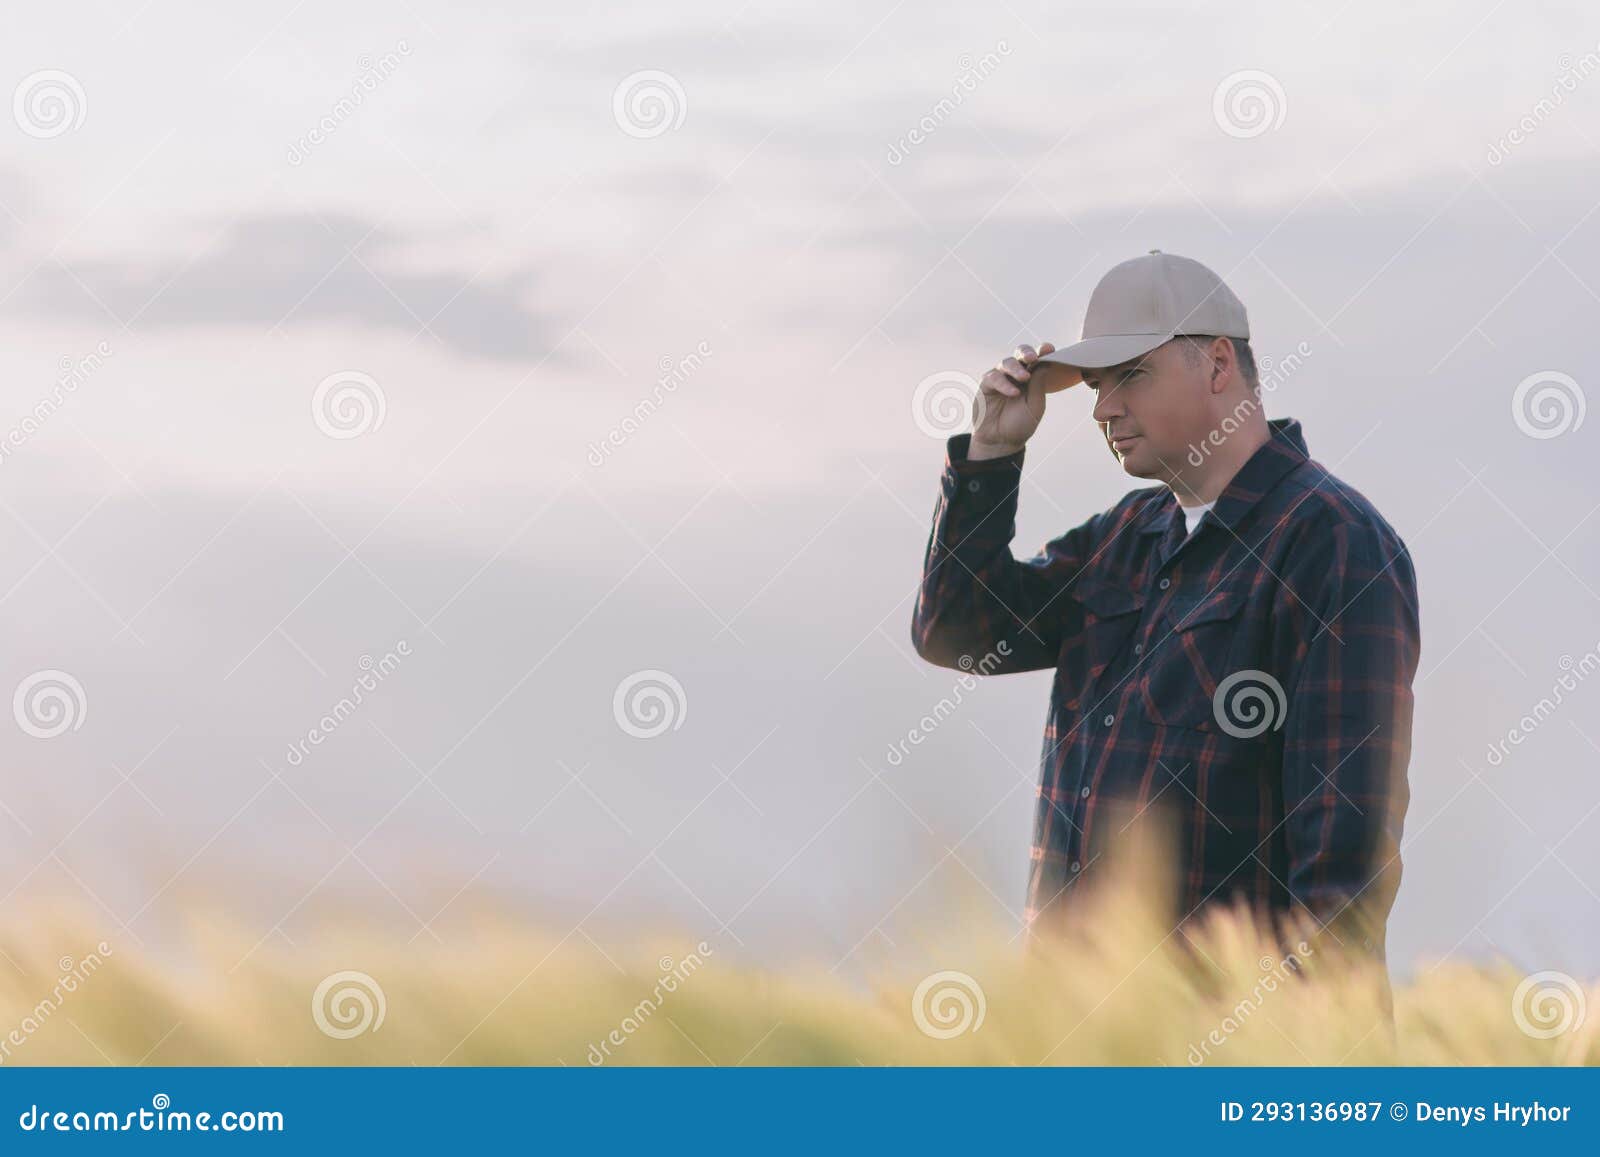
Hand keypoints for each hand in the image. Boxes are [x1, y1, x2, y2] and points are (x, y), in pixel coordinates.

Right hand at [969, 342, 1055, 459]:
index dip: (1043, 351)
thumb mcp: (1035, 405)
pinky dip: (1004, 384)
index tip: (1049, 349)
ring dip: (1016, 368)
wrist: (1001, 442)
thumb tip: (1045, 363)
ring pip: (1006, 362)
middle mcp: (1016, 374)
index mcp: (1032, 377)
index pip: (1038, 359)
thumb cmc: (1020, 424)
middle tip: (1033, 358)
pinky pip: (994, 378)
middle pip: (1020, 354)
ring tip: (1025, 378)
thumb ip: (1039, 385)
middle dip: (1026, 352)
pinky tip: (1013, 393)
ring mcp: (1001, 378)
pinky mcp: (986, 385)